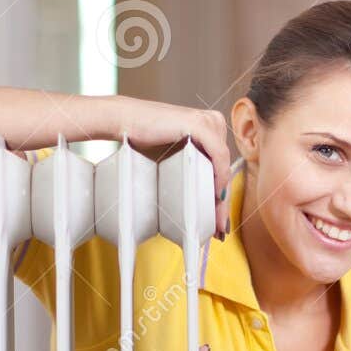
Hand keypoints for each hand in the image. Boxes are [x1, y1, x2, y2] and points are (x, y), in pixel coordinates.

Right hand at [112, 99, 231, 235]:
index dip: (221, 197)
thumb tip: (204, 204)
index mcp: (210, 127)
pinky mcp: (200, 124)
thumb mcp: (176, 158)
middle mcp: (213, 122)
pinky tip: (215, 196)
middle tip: (219, 229)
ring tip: (216, 220)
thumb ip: (193, 173)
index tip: (219, 222)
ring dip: (221, 195)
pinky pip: (218, 156)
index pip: (221, 167)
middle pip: (224, 169)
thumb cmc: (145, 141)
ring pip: (223, 165)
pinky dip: (219, 177)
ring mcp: (208, 121)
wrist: (125, 122)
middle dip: (222, 202)